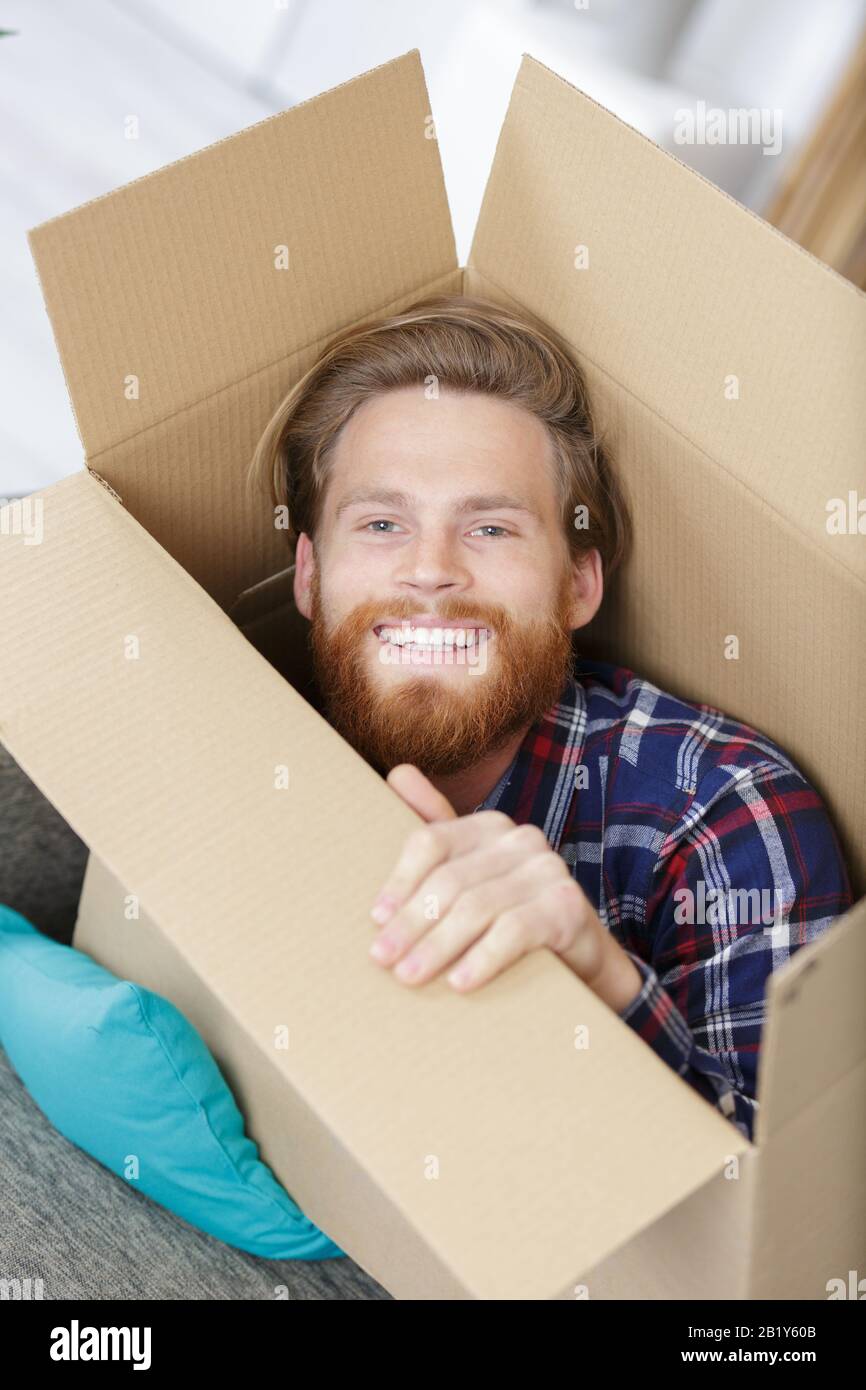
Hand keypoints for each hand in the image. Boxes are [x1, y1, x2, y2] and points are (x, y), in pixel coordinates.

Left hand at [369, 764, 643, 1008]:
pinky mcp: (566, 905)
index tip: (376, 919)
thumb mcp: (470, 874)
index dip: (400, 880)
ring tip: (409, 976)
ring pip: (477, 907)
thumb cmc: (510, 913)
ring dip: (438, 946)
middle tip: (382, 959)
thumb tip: (398, 773)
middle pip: (450, 880)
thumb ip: (435, 830)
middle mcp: (520, 838)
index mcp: (488, 826)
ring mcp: (547, 869)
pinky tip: (458, 983)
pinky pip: (514, 931)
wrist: (578, 953)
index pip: (432, 842)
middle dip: (411, 923)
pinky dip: (481, 959)